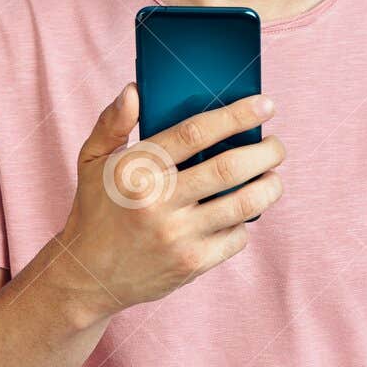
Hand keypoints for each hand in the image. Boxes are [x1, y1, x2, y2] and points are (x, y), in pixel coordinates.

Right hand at [45, 83, 284, 322]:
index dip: (236, 116)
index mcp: (137, 170)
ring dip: (270, 186)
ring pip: (244, 204)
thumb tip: (135, 90)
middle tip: (277, 145)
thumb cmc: (96, 209)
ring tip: (273, 175)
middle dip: (266, 151)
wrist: (89, 276)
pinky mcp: (192, 264)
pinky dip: (247, 220)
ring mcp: (178, 236)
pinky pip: (237, 237)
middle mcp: (159, 202)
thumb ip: (113, 123)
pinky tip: (243, 210)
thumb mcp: (92, 160)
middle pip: (230, 168)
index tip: (265, 105)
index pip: (195, 133)